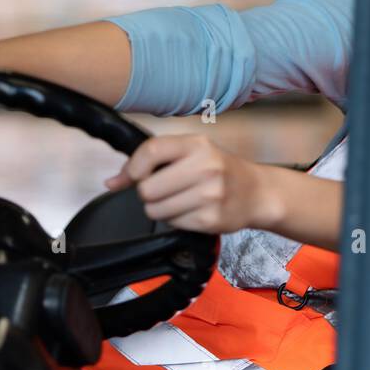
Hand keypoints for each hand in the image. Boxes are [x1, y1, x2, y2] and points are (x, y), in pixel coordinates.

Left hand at [103, 134, 277, 234]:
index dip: (134, 168)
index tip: (137, 176)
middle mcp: (205, 167)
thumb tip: (110, 182)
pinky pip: (173, 224)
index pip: (150, 151)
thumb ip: (151, 162)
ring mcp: (209, 194)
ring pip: (156, 210)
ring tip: (181, 201)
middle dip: (149, 193)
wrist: (258, 192)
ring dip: (162, 209)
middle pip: (147, 189)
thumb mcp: (191, 154)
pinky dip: (177, 221)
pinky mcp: (210, 219)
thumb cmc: (220, 169)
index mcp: (197, 145)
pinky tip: (193, 211)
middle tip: (167, 190)